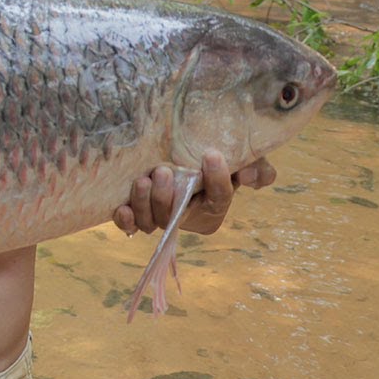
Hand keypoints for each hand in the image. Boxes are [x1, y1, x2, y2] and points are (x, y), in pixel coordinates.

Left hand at [112, 152, 276, 236]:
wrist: (185, 153)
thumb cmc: (216, 158)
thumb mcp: (244, 159)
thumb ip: (257, 168)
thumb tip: (249, 177)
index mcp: (214, 207)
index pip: (219, 198)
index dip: (217, 179)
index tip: (211, 154)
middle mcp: (186, 217)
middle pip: (177, 216)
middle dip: (168, 197)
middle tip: (164, 171)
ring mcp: (161, 217)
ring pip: (152, 222)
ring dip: (146, 203)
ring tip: (144, 180)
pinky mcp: (138, 213)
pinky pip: (130, 225)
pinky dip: (125, 220)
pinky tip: (121, 208)